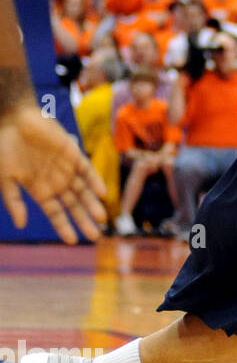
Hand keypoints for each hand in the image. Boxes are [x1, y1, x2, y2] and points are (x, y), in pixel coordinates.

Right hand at [0, 105, 107, 243]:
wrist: (11, 120)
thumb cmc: (4, 148)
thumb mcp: (5, 178)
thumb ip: (14, 201)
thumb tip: (21, 225)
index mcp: (39, 189)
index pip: (55, 212)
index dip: (64, 226)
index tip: (73, 241)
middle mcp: (55, 181)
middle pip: (74, 205)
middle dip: (84, 220)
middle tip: (96, 237)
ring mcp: (65, 168)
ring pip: (83, 190)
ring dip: (92, 204)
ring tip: (102, 219)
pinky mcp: (72, 153)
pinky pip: (87, 170)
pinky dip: (95, 181)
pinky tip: (102, 193)